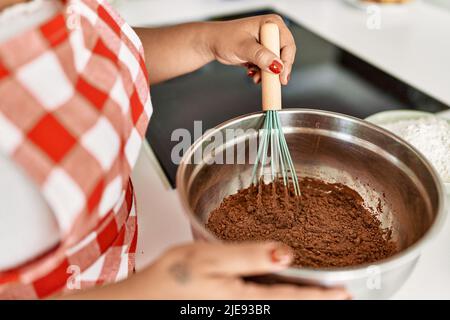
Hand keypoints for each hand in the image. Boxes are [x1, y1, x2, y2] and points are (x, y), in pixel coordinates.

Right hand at [128, 242, 348, 298]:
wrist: (143, 300)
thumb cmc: (171, 279)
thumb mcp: (210, 258)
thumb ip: (249, 256)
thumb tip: (285, 253)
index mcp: (247, 298)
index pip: (295, 299)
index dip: (324, 296)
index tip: (346, 293)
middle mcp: (246, 309)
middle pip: (288, 304)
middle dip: (314, 299)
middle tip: (336, 292)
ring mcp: (236, 309)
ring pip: (276, 303)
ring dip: (297, 297)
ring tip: (315, 289)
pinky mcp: (227, 305)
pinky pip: (261, 300)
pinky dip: (278, 294)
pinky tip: (277, 285)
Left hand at [206, 14, 295, 84]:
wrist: (213, 43)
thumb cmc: (224, 38)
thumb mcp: (243, 47)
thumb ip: (260, 56)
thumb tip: (276, 65)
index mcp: (271, 24)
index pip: (287, 45)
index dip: (286, 62)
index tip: (281, 77)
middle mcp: (272, 32)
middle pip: (284, 55)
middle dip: (275, 70)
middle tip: (268, 80)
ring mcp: (267, 43)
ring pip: (276, 64)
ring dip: (267, 74)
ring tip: (255, 76)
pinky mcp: (263, 52)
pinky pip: (269, 67)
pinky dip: (262, 73)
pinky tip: (252, 73)